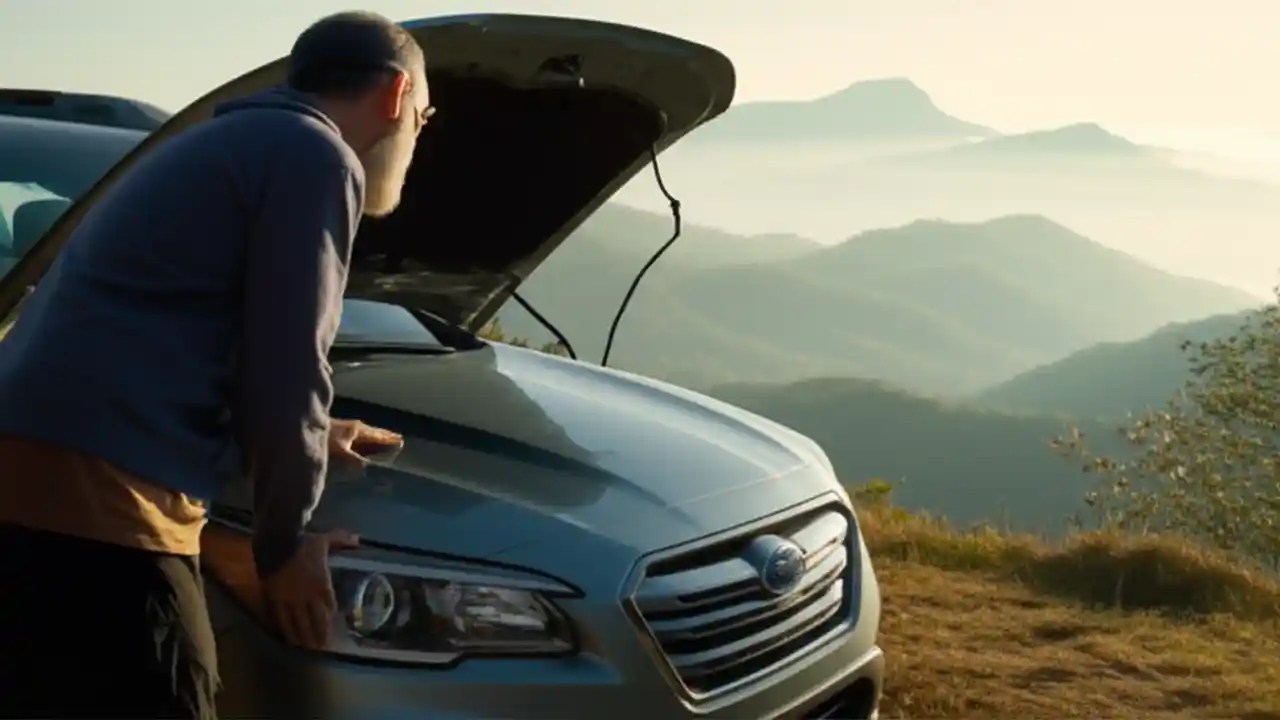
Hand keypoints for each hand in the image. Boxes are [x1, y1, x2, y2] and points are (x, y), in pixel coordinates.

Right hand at [261, 529, 359, 649]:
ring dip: (302, 636)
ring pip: (298, 623)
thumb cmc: (303, 542)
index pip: (329, 605)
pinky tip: (288, 637)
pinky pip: (281, 618)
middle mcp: (308, 596)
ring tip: (306, 647)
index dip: (331, 616)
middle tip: (321, 647)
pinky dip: (285, 629)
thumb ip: (341, 541)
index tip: (333, 625)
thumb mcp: (324, 540)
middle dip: (319, 634)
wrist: (277, 542)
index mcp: (322, 584)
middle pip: (315, 619)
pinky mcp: (275, 600)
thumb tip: (357, 540)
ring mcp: (291, 600)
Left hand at [329, 418, 402, 465]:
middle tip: (397, 439)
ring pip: (365, 433)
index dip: (389, 440)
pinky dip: (365, 440)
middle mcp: (353, 427)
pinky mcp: (337, 432)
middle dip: (385, 436)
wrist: (302, 430)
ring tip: (383, 441)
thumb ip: (358, 461)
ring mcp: (345, 428)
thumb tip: (370, 467)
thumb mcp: (343, 454)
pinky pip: (357, 436)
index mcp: (358, 430)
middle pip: (373, 432)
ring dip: (375, 438)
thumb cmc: (324, 443)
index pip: (378, 436)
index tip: (401, 441)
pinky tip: (361, 444)